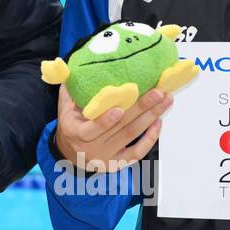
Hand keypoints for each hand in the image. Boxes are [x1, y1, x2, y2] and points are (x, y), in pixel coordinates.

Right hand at [54, 84, 169, 172]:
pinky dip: (150, 138)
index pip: (91, 129)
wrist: (70, 154)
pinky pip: (137, 152)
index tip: (119, 108)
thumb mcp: (64, 108)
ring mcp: (106, 157)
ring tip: (165, 100)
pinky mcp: (117, 164)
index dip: (105, 121)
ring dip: (151, 117)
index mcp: (76, 133)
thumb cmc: (70, 125)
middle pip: (121, 128)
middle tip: (158, 92)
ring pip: (132, 136)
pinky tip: (158, 121)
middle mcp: (92, 148)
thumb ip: (69, 89)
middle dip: (141, 109)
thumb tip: (74, 65)